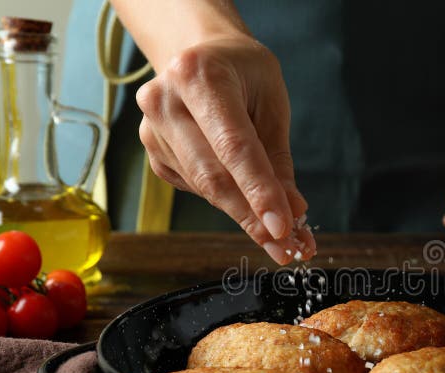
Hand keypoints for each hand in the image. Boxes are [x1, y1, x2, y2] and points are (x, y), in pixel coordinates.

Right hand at [135, 36, 314, 264]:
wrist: (200, 54)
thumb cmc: (243, 73)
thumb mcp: (271, 100)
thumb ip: (278, 157)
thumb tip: (291, 212)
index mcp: (199, 75)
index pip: (234, 146)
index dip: (259, 191)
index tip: (283, 228)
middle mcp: (165, 101)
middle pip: (214, 176)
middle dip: (253, 217)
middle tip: (288, 246)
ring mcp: (152, 130)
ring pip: (206, 189)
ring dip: (245, 216)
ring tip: (279, 234)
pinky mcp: (154, 153)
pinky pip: (197, 188)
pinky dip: (227, 202)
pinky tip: (247, 200)